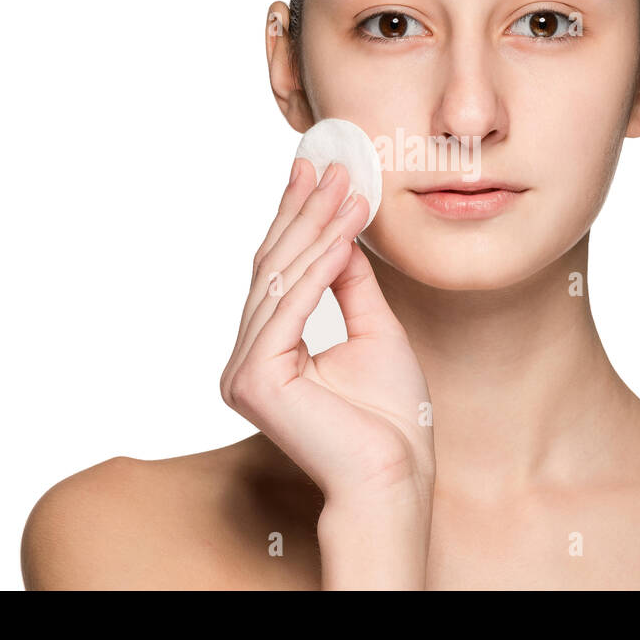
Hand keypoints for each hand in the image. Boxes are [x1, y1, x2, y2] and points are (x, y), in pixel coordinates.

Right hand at [220, 157, 434, 513]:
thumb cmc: (390, 418)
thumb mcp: (374, 330)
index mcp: (266, 353)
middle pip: (273, 269)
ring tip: (347, 189)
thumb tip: (343, 231)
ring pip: (280, 281)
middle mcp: (245, 361)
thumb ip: (350, 282)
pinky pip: (290, 307)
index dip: (299, 218)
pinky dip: (318, 267)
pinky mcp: (254, 380)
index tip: (320, 171)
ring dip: (317, 229)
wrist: (396, 475)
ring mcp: (243, 372)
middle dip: (304, 212)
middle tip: (329, 163)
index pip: (280, 272)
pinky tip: (343, 234)